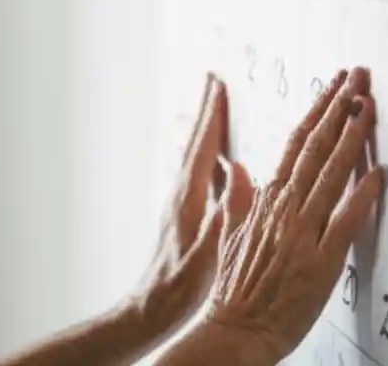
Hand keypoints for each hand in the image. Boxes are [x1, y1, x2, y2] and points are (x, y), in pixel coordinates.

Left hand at [123, 74, 255, 346]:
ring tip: (216, 105)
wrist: (152, 308)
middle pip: (197, 142)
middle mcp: (181, 194)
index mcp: (187, 200)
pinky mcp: (185, 214)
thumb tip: (235, 179)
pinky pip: (201, 172)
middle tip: (212, 78)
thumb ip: (221, 217)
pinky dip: (210, 154)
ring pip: (198, 155)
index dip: (212, 116)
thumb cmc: (179, 288)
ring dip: (208, 128)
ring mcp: (182, 202)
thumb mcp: (206, 255)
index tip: (218, 85)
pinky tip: (219, 155)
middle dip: (207, 110)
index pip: (203, 148)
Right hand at [197, 67, 385, 362]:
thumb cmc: (234, 289)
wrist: (235, 330)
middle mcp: (283, 209)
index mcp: (265, 201)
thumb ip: (238, 199)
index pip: (294, 144)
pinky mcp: (320, 260)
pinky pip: (346, 220)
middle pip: (315, 148)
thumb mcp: (230, 235)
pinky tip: (379, 171)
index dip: (316, 111)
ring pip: (331, 175)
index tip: (332, 85)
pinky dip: (362, 193)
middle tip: (359, 77)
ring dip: (352, 138)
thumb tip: (238, 166)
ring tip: (369, 107)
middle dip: (338, 108)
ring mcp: (302, 233)